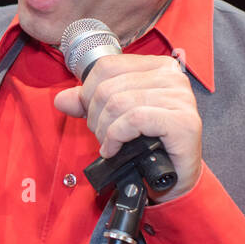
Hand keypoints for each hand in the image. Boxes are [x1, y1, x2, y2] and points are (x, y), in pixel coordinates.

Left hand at [53, 54, 200, 202]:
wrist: (174, 177)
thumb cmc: (149, 144)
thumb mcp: (116, 117)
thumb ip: (89, 104)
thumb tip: (62, 99)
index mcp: (157, 66)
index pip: (107, 66)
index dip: (88, 92)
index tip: (91, 114)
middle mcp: (172, 77)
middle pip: (109, 87)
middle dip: (95, 116)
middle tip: (101, 135)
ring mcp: (180, 98)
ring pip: (118, 103)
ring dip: (104, 130)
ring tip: (109, 144)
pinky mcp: (183, 121)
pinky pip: (134, 120)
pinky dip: (116, 137)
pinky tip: (115, 149)